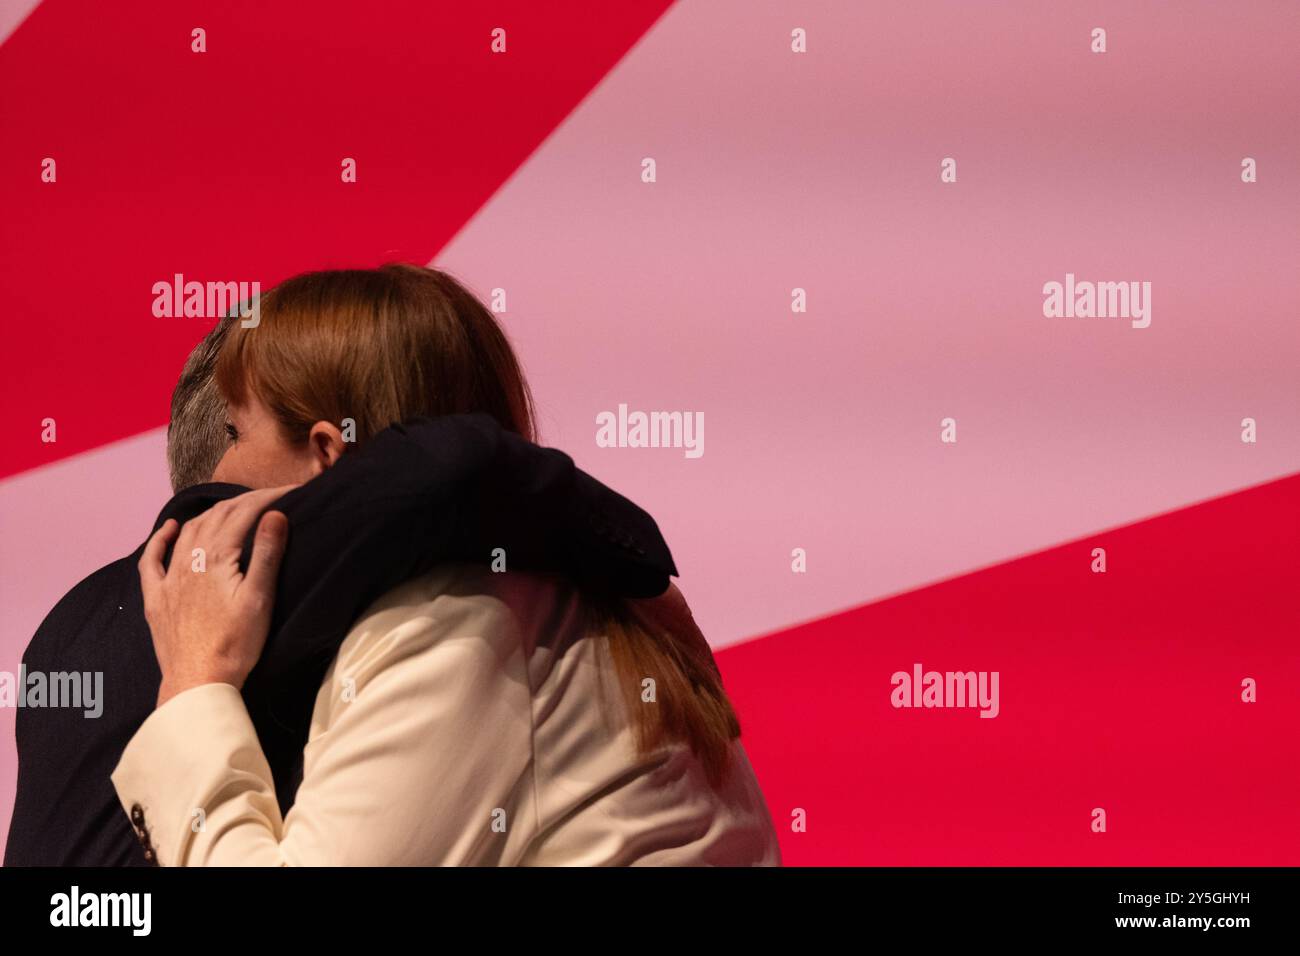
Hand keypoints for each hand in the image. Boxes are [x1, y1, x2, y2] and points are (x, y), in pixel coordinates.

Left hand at [139, 486, 295, 707]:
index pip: (244, 514)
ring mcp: (169, 579)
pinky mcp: (157, 599)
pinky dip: (161, 539)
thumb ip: (267, 553)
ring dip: (212, 514)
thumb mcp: (260, 598)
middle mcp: (188, 561)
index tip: (292, 491)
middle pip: (216, 517)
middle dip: (245, 502)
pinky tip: (169, 528)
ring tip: (234, 507)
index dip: (268, 498)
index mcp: (216, 558)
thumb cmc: (235, 644)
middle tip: (270, 498)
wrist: (198, 683)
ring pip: (188, 532)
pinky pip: (152, 560)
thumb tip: (276, 514)